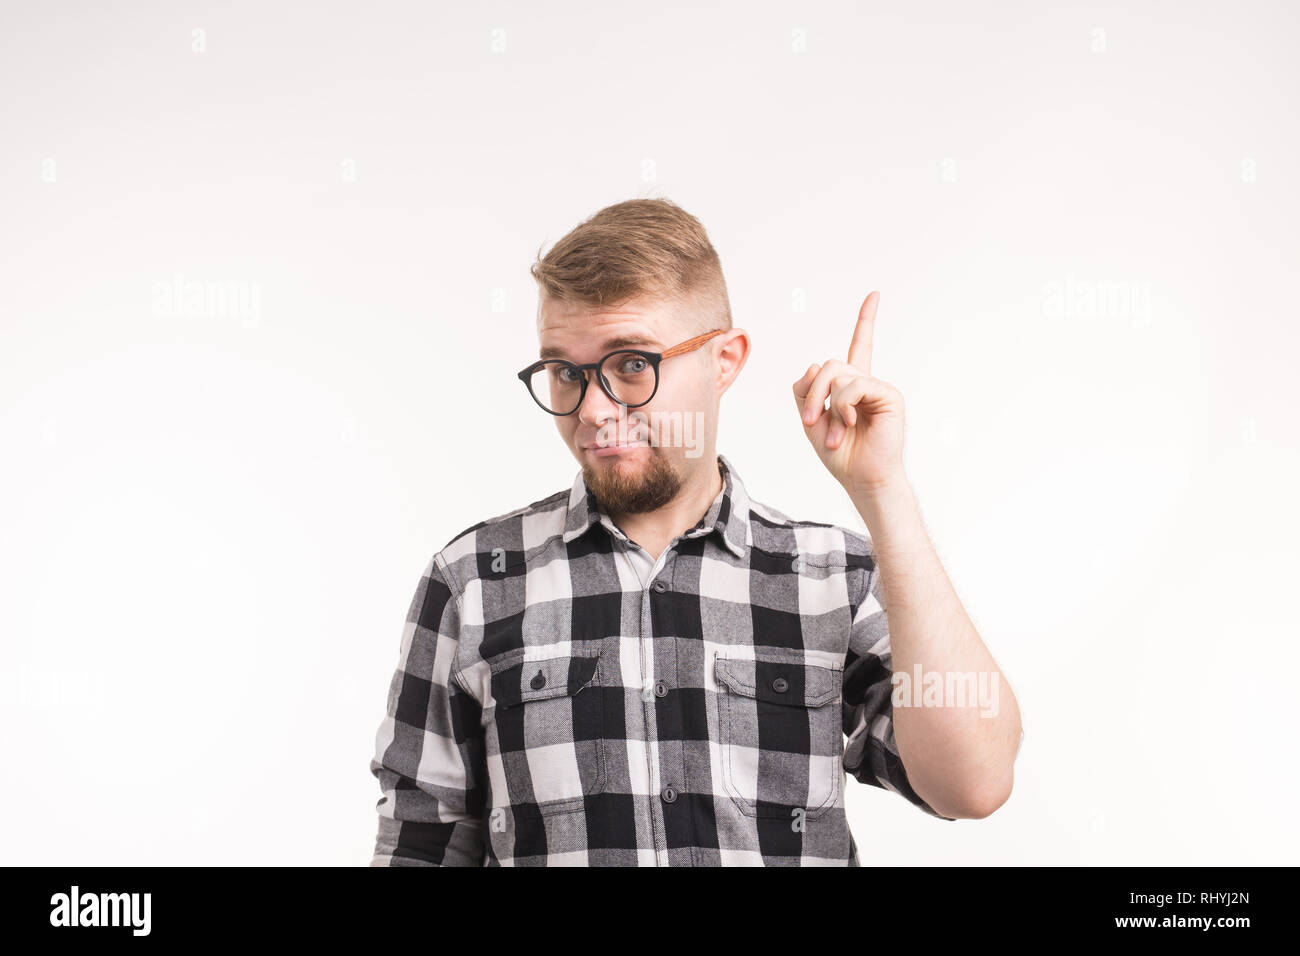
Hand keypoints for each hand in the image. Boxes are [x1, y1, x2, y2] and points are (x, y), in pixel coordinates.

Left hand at [792, 291, 906, 493]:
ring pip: (838, 374)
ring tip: (837, 433)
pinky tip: (851, 423)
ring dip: (827, 405)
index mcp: (851, 386)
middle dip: (812, 392)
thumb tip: (815, 364)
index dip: (866, 320)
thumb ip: (805, 390)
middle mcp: (867, 382)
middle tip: (809, 422)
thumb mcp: (810, 419)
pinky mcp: (889, 395)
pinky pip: (855, 385)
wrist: (861, 478)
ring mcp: (879, 387)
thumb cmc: (840, 454)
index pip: (859, 346)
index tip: (875, 295)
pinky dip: (844, 406)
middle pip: (829, 365)